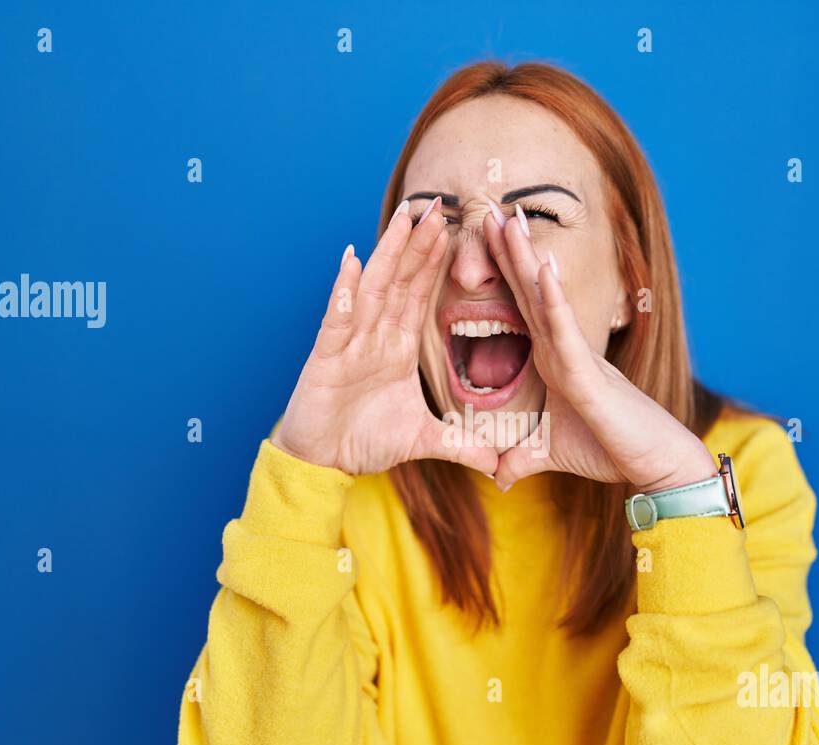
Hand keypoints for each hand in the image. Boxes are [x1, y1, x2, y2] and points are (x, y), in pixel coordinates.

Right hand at [275, 200, 497, 475]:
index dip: (435, 263)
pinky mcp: (326, 359)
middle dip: (417, 244)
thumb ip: (460, 444)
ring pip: (373, 290)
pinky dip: (343, 291)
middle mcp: (374, 338)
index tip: (454, 229)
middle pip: (400, 281)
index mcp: (396, 347)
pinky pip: (337, 320)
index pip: (419, 296)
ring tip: (403, 218)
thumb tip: (496, 462)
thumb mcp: (422, 441)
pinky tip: (351, 262)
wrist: (322, 464)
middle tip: (437, 205)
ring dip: (388, 254)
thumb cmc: (363, 442)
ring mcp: (349, 344)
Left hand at [483, 209, 716, 493]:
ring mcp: (577, 359)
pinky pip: (567, 334)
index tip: (482, 242)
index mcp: (553, 362)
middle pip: (530, 294)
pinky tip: (544, 271)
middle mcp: (564, 351)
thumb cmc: (610, 451)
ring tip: (508, 221)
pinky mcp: (590, 377)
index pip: (522, 310)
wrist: (655, 467)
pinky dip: (555, 303)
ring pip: (546, 302)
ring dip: (527, 261)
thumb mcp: (550, 455)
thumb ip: (522, 459)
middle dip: (510, 253)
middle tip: (489, 211)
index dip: (504, 276)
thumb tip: (498, 476)